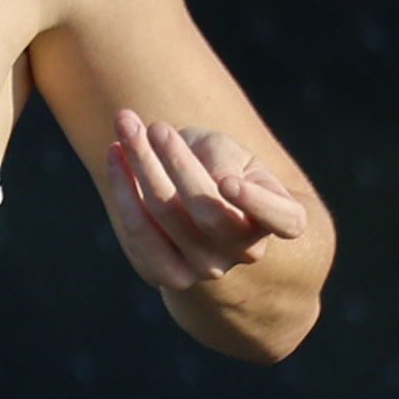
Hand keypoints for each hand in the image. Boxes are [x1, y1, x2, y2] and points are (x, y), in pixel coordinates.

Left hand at [104, 110, 308, 289]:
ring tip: (126, 125)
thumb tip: (217, 181)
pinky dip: (122, 189)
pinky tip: (115, 155)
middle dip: (176, 162)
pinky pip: (139, 233)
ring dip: (141, 165)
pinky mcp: (167, 273)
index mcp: (280, 219)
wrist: (192, 196)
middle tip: (155, 126)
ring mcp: (208, 268)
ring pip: (166, 216)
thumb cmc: (220, 165)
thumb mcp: (229, 151)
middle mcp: (247, 251)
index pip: (284, 219)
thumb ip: (223, 159)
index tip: (228, 181)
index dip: (257, 204)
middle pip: (207, 211)